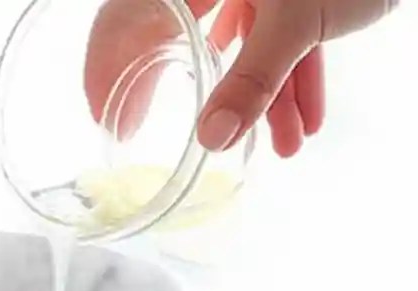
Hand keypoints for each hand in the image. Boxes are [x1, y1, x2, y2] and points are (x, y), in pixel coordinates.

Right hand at [85, 0, 396, 157]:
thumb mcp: (293, 24)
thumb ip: (253, 82)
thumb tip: (214, 138)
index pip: (132, 15)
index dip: (111, 67)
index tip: (111, 117)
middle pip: (190, 41)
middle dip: (204, 99)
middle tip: (194, 145)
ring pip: (247, 48)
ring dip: (268, 101)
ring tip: (285, 148)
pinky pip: (283, 42)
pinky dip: (295, 80)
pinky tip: (307, 122)